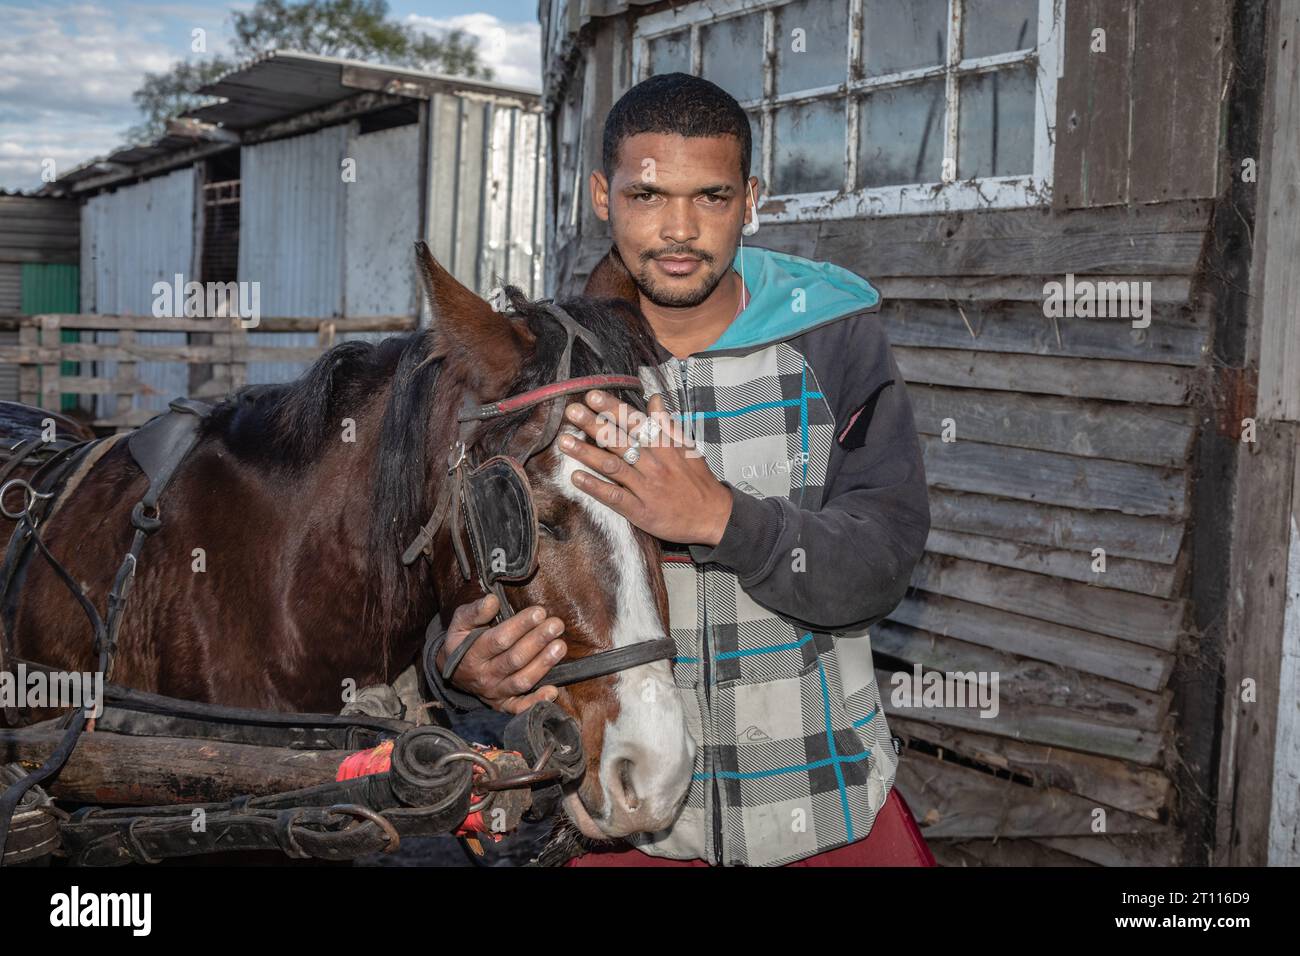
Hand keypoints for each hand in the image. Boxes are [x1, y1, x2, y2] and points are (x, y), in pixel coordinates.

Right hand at [436, 594, 567, 713]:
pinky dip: (538, 701)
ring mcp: (495, 692)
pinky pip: (521, 707)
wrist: (453, 674)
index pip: (499, 639)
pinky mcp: (504, 704)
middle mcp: (484, 676)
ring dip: (543, 664)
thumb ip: (473, 612)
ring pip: (522, 681)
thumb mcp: (459, 624)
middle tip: (556, 625)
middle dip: (538, 641)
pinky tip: (553, 690)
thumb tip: (492, 600)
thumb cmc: (461, 643)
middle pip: (515, 659)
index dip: (521, 625)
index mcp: (472, 654)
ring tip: (560, 647)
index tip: (539, 612)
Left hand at [558, 390, 732, 546]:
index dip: (612, 408)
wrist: (713, 517)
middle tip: (571, 411)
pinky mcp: (641, 510)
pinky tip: (576, 477)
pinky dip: (595, 486)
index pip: (634, 422)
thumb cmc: (698, 481)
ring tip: (564, 441)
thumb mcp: (687, 447)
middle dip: (593, 424)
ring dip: (586, 453)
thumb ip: (667, 423)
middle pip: (619, 440)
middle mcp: (653, 464)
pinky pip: (614, 497)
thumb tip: (653, 398)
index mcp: (664, 446)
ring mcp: (646, 487)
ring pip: (612, 466)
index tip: (592, 395)